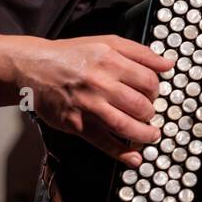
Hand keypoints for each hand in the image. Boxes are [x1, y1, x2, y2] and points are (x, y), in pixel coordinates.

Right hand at [14, 34, 172, 165]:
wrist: (34, 67)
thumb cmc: (72, 55)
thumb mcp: (107, 43)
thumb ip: (140, 53)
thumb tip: (168, 64)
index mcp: (111, 60)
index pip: (149, 80)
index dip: (156, 90)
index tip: (152, 94)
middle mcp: (100, 82)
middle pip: (141, 105)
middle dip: (151, 112)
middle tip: (148, 113)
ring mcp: (88, 105)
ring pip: (126, 125)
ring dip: (145, 134)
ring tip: (151, 135)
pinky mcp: (76, 124)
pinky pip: (103, 142)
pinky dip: (121, 153)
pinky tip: (134, 158)